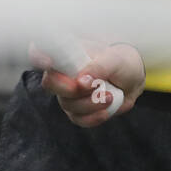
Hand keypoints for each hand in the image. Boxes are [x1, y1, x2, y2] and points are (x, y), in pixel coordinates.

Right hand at [31, 41, 145, 127]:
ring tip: (110, 96)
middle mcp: (62, 73)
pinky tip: (106, 110)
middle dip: (71, 88)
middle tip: (93, 86)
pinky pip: (78, 119)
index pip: (40, 51)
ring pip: (67, 104)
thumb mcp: (114, 60)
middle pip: (49, 83)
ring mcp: (68, 93)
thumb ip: (98, 67)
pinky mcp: (78, 110)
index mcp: (67, 53)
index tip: (48, 62)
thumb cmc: (120, 62)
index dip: (38, 56)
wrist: (133, 81)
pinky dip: (93, 117)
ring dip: (90, 103)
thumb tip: (82, 81)